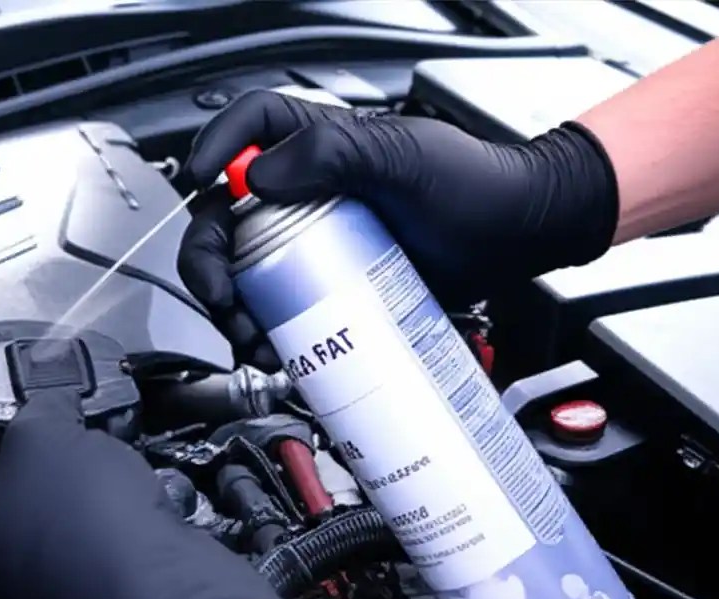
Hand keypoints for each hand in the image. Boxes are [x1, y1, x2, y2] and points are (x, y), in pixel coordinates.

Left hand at [0, 389, 290, 598]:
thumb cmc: (91, 533)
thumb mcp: (45, 435)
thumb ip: (37, 408)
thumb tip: (49, 400)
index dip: (0, 420)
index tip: (28, 396)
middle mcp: (5, 576)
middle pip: (28, 487)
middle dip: (62, 449)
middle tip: (84, 420)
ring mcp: (61, 592)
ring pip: (80, 512)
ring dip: (104, 481)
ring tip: (124, 464)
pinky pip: (121, 539)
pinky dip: (137, 515)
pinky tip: (152, 502)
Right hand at [177, 90, 617, 365]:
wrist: (515, 240)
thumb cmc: (475, 187)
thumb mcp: (405, 157)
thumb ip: (334, 152)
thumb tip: (260, 176)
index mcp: (316, 147)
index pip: (247, 127)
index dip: (215, 148)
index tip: (203, 180)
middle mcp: (305, 192)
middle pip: (225, 216)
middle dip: (208, 260)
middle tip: (222, 293)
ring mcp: (313, 244)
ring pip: (242, 272)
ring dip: (231, 309)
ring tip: (252, 336)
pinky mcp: (328, 289)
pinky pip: (279, 311)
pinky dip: (265, 335)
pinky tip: (275, 351)